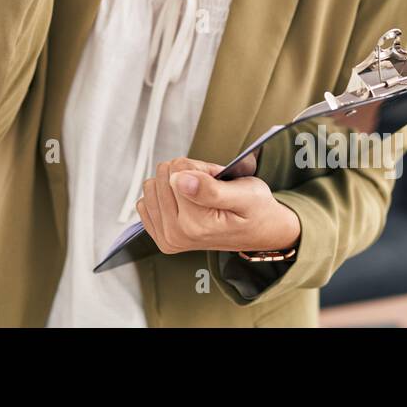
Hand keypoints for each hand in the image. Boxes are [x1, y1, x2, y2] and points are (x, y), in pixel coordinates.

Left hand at [135, 154, 302, 254]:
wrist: (262, 231)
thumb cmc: (256, 210)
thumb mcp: (245, 194)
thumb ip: (211, 189)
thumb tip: (179, 180)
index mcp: (195, 225)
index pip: (178, 171)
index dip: (199, 168)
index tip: (216, 180)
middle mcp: (177, 235)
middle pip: (163, 176)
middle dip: (187, 174)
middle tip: (210, 187)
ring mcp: (167, 238)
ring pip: (151, 185)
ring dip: (176, 183)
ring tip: (200, 195)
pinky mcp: (161, 237)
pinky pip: (145, 201)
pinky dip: (165, 196)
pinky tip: (185, 203)